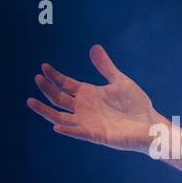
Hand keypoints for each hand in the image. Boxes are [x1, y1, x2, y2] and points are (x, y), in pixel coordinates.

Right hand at [26, 45, 164, 152]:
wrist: (150, 123)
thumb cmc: (137, 104)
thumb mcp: (120, 81)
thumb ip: (105, 67)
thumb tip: (94, 47)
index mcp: (88, 94)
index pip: (65, 84)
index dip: (54, 76)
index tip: (44, 67)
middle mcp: (84, 108)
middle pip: (59, 98)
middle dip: (47, 88)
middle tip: (38, 78)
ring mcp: (88, 122)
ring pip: (60, 117)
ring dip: (45, 110)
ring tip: (31, 101)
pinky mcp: (96, 135)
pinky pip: (77, 133)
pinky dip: (67, 130)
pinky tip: (56, 125)